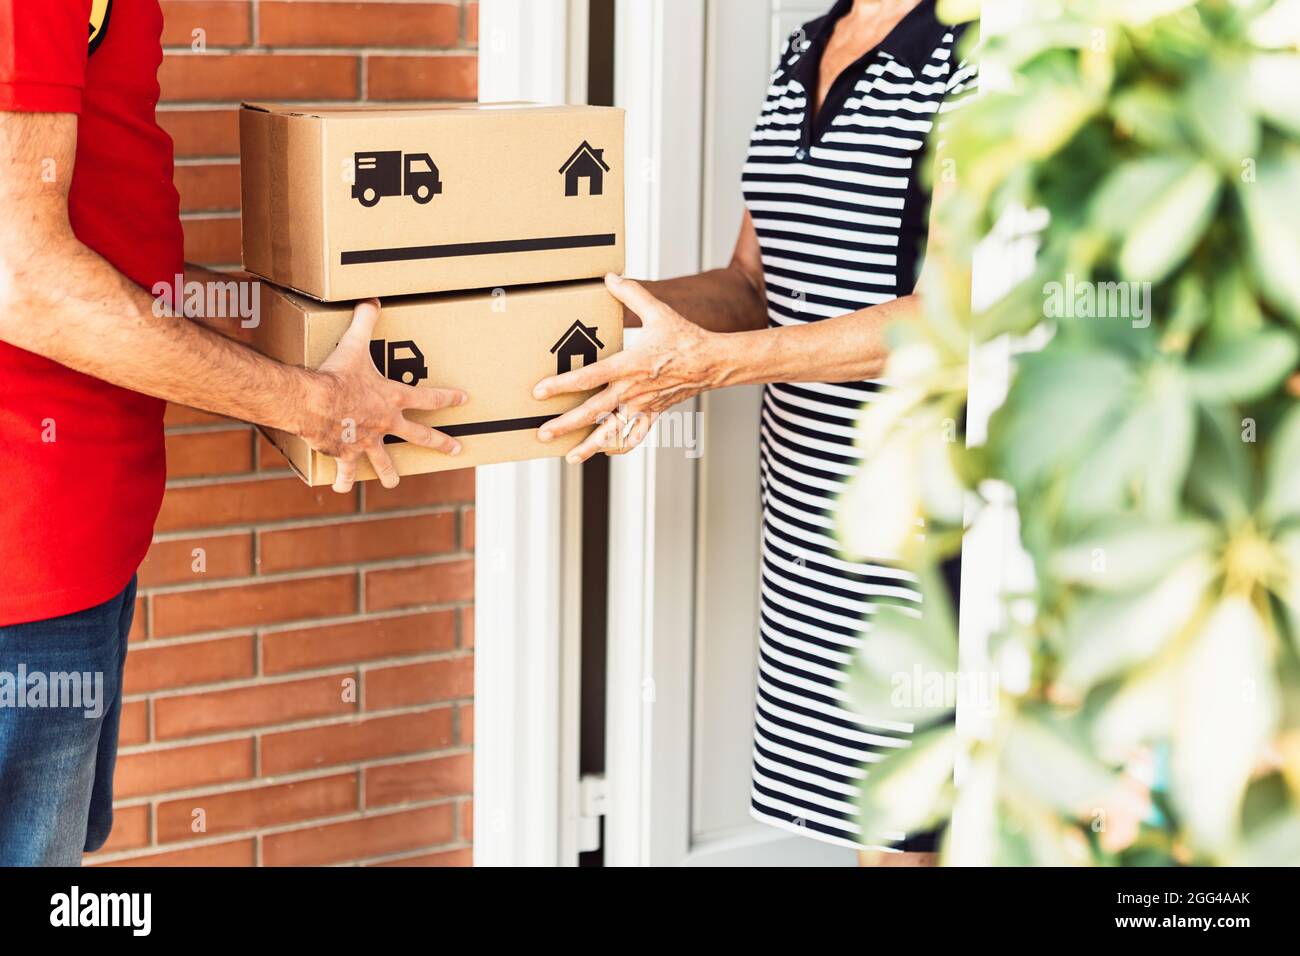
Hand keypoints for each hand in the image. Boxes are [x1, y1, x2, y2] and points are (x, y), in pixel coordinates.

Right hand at [298, 299, 466, 492]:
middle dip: (440, 443)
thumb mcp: (353, 344)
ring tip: (393, 481)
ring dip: (389, 472)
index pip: (429, 398)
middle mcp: (386, 423)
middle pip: (420, 436)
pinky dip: (342, 479)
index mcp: (393, 399)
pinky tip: (341, 487)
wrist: (314, 402)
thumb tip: (372, 300)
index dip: (448, 398)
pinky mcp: (346, 454)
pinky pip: (345, 470)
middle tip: (456, 450)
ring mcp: (368, 442)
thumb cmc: (337, 374)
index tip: (464, 400)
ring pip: (384, 461)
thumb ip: (365, 322)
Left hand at [533, 273, 725, 463]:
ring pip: (612, 432)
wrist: (712, 363)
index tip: (540, 392)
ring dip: (589, 447)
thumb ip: (632, 293)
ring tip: (569, 457)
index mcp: (629, 364)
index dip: (562, 385)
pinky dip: (619, 447)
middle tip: (542, 433)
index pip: (589, 377)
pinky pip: (635, 437)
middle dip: (566, 424)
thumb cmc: (685, 338)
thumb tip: (610, 277)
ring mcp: (643, 406)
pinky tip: (604, 452)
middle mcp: (633, 390)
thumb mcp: (658, 311)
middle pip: (593, 412)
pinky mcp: (653, 414)